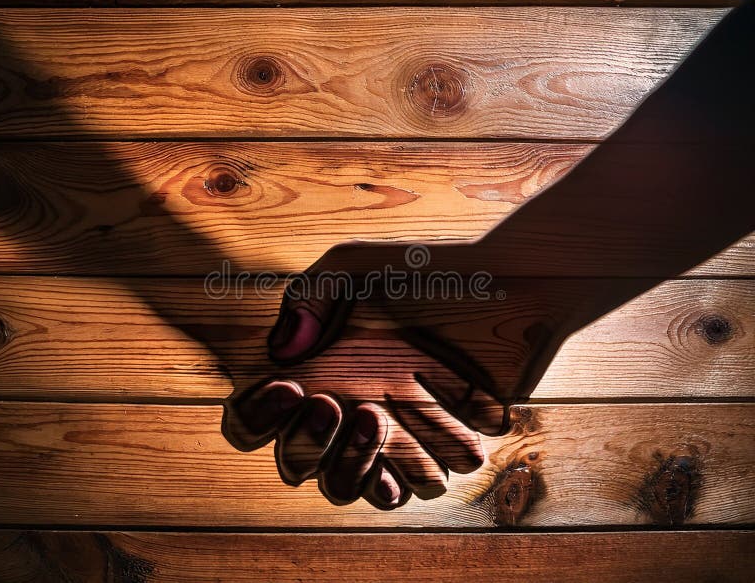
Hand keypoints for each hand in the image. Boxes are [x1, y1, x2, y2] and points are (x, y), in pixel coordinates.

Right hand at [223, 237, 586, 507]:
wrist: (506, 286)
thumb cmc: (423, 272)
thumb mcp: (354, 267)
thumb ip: (310, 296)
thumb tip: (279, 351)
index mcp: (312, 376)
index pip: (252, 421)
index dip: (255, 417)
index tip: (288, 384)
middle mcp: (341, 416)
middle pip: (297, 465)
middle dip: (308, 441)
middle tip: (335, 402)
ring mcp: (386, 441)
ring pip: (346, 488)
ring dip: (355, 462)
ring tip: (379, 417)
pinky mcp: (433, 453)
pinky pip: (408, 489)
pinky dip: (413, 472)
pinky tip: (420, 441)